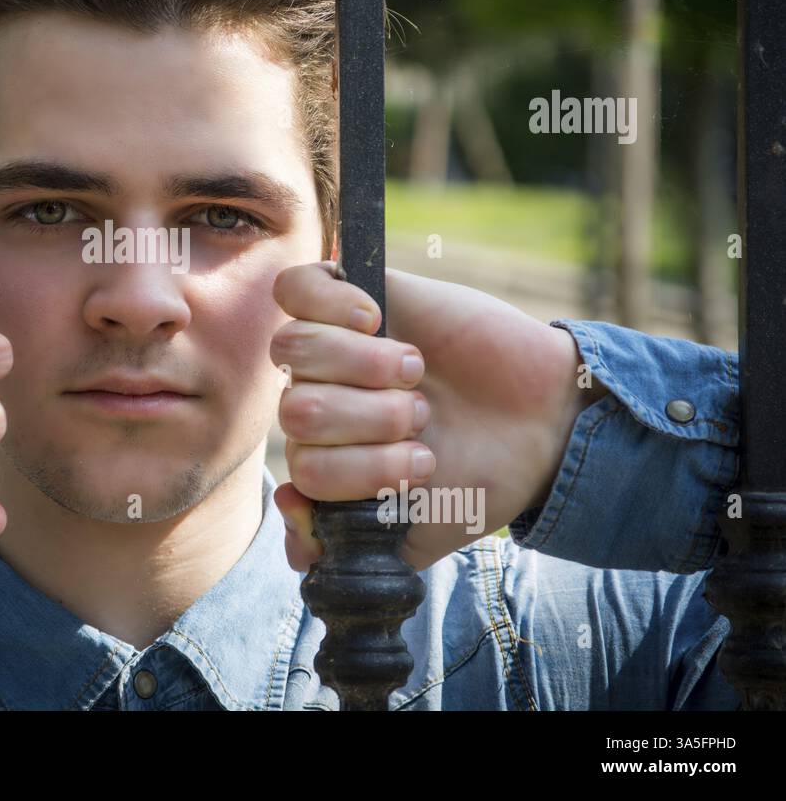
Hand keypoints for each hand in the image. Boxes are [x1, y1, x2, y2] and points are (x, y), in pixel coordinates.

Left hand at [270, 262, 604, 572]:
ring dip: (360, 367)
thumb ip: (351, 545)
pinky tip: (374, 319)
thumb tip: (289, 510)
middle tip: (423, 418)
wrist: (544, 423)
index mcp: (331, 459)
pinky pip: (296, 288)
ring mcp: (335, 349)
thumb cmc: (481, 476)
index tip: (422, 468)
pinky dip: (329, 304)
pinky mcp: (355, 295)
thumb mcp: (422, 532)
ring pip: (295, 351)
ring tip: (412, 373)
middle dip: (368, 421)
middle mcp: (326, 403)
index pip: (301, 468)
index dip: (359, 472)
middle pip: (296, 409)